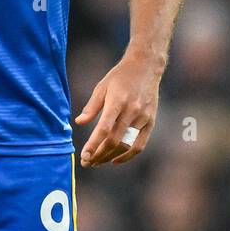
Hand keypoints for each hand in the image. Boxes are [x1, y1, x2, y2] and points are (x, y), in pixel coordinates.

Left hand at [75, 51, 160, 166]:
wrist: (146, 67)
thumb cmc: (120, 77)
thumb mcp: (102, 87)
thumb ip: (91, 107)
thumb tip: (79, 122)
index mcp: (117, 102)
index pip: (104, 129)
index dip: (93, 145)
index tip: (84, 156)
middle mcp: (131, 111)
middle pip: (114, 141)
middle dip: (98, 155)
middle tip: (86, 163)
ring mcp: (143, 118)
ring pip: (125, 145)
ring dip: (110, 157)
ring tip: (97, 162)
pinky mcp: (150, 122)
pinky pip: (139, 145)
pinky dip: (128, 155)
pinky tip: (115, 160)